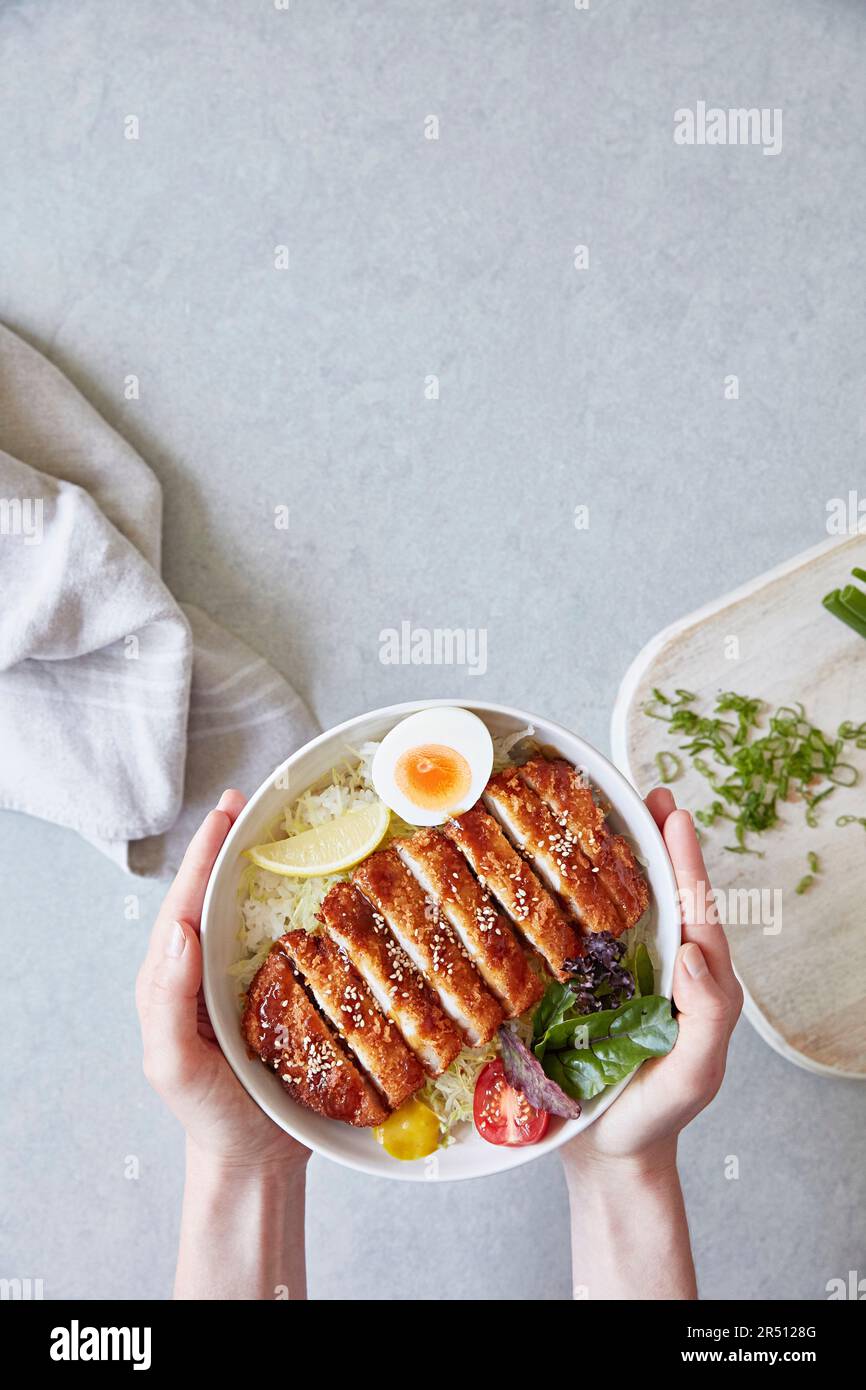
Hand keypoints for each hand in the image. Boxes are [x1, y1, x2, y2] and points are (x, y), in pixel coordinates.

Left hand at [135, 790, 309, 1173]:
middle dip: (231, 843)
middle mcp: (207, 969)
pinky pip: (289, 940)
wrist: (255, 1160)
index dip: (204, 852)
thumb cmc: (210, 1115)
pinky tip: (326, 885)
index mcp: (175, 977)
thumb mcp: (174, 1065)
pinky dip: (301, 905)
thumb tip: (177, 931)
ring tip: (284, 823)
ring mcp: (244, 980)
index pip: (187, 901)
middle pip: (216, 892)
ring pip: (251, 911)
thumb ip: (165, 1001)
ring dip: (265, 865)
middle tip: (252, 799)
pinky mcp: (282, 993)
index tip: (226, 811)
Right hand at [561, 787, 742, 1178]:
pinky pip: (589, 934)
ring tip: (616, 811)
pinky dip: (583, 895)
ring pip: (629, 907)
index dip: (685, 860)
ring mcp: (627, 976)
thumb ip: (708, 1015)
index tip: (673, 814)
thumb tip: (694, 949)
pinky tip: (563, 872)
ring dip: (624, 858)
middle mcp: (665, 968)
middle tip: (651, 792)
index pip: (696, 910)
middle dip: (661, 841)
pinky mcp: (588, 988)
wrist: (607, 1155)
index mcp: (698, 981)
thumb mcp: (696, 1073)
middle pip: (668, 894)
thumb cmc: (655, 1116)